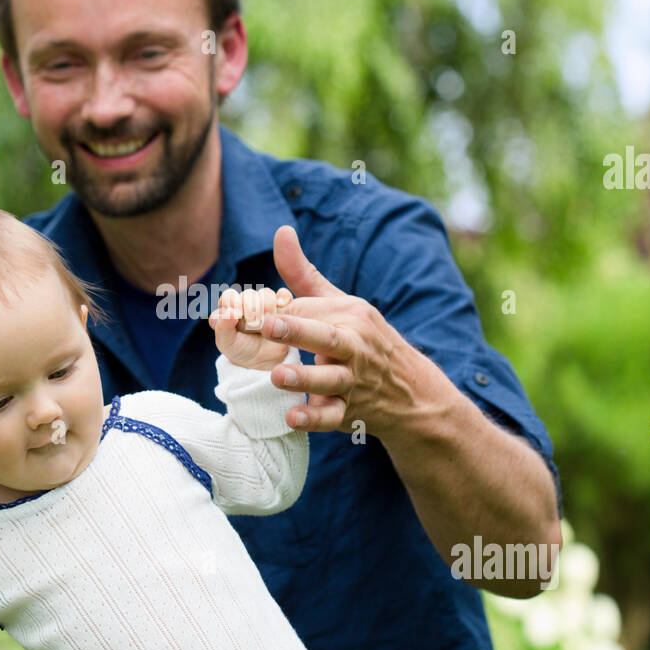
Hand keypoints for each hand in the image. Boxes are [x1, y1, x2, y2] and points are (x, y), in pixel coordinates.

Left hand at [208, 286, 294, 370]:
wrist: (266, 365)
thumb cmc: (242, 352)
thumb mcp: (227, 344)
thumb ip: (222, 328)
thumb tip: (229, 311)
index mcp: (231, 310)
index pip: (229, 296)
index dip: (233, 302)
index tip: (237, 314)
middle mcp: (247, 305)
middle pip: (248, 294)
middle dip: (250, 309)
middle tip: (253, 325)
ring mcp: (265, 305)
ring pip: (266, 294)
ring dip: (266, 306)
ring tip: (266, 323)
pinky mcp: (282, 308)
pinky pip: (283, 295)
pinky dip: (282, 298)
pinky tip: (280, 308)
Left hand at [262, 225, 423, 435]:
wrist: (411, 392)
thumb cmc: (362, 339)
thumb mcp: (340, 303)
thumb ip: (303, 274)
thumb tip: (281, 230)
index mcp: (349, 316)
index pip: (307, 311)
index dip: (273, 313)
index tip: (238, 310)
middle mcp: (354, 346)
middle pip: (326, 337)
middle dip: (296, 331)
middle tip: (266, 326)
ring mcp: (354, 381)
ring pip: (330, 379)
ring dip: (304, 378)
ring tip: (276, 376)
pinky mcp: (352, 412)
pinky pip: (333, 417)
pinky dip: (315, 419)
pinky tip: (291, 418)